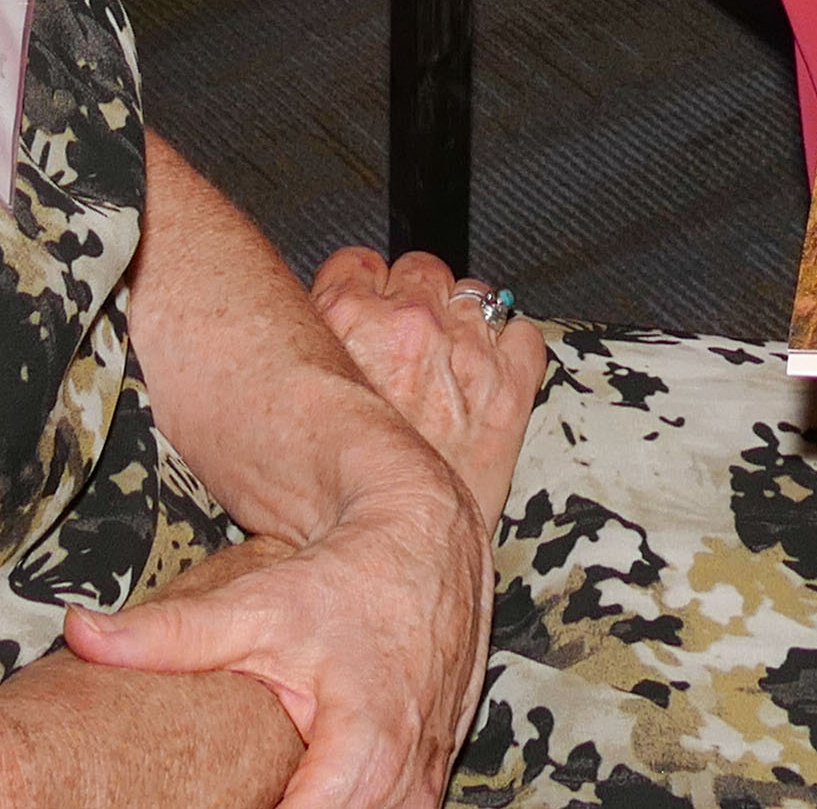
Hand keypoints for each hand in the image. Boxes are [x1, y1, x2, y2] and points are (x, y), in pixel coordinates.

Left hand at [65, 454, 488, 808]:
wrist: (429, 545)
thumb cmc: (345, 579)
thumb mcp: (257, 605)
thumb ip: (170, 633)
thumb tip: (80, 632)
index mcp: (364, 746)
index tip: (206, 806)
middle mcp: (406, 777)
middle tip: (216, 793)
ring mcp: (422, 785)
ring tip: (253, 789)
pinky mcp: (426, 782)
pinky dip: (341, 808)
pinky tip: (291, 790)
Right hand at [308, 249, 545, 525]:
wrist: (393, 553)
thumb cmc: (335, 502)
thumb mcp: (295, 413)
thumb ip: (305, 361)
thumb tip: (299, 343)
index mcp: (345, 321)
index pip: (356, 263)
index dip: (362, 287)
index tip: (366, 306)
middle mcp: (409, 325)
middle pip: (418, 269)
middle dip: (413, 299)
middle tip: (406, 343)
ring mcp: (465, 348)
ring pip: (472, 292)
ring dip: (461, 319)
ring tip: (447, 363)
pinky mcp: (511, 383)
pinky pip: (521, 332)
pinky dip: (509, 347)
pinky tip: (488, 374)